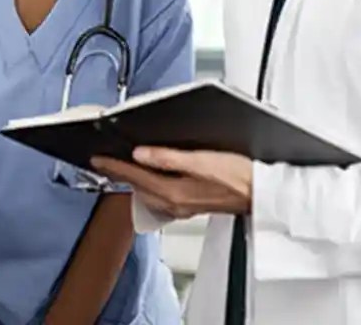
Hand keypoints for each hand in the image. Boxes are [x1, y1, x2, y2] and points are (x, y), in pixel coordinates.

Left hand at [90, 147, 252, 219]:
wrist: (263, 193)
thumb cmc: (240, 176)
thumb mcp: (203, 160)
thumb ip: (168, 157)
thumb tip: (141, 153)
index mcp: (174, 192)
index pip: (134, 176)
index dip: (112, 165)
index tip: (96, 158)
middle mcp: (174, 203)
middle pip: (136, 185)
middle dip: (116, 173)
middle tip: (100, 162)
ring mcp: (182, 206)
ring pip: (146, 192)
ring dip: (131, 179)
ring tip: (116, 168)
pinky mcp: (190, 204)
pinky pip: (159, 195)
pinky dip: (147, 185)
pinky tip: (147, 179)